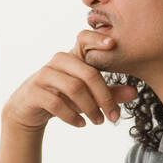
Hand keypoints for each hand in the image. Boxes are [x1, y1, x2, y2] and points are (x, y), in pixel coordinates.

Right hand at [2, 30, 137, 132]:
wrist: (29, 110)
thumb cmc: (63, 97)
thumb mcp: (87, 94)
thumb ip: (110, 92)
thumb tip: (134, 93)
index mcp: (73, 57)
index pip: (83, 39)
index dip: (97, 39)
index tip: (113, 44)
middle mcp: (58, 61)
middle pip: (88, 73)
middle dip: (104, 97)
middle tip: (113, 116)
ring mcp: (44, 74)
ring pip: (74, 88)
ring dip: (90, 108)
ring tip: (99, 122)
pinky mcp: (34, 91)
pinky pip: (57, 103)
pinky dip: (72, 116)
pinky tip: (81, 124)